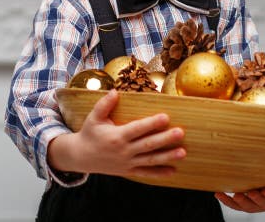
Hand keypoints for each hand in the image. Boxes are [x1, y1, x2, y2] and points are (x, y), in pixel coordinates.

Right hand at [49, 89, 185, 178]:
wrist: (81, 157)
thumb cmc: (90, 134)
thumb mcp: (94, 118)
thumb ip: (104, 105)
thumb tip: (114, 91)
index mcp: (116, 136)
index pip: (137, 129)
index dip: (151, 123)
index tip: (165, 117)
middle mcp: (123, 151)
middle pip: (147, 145)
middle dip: (165, 139)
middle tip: (180, 133)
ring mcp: (127, 162)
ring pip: (150, 160)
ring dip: (167, 157)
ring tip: (183, 152)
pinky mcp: (128, 170)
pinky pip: (145, 173)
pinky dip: (159, 173)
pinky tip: (173, 170)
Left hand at [214, 169, 264, 212]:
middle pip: (262, 204)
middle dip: (255, 199)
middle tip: (249, 193)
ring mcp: (256, 204)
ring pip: (248, 206)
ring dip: (240, 202)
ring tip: (235, 195)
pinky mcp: (245, 203)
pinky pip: (235, 204)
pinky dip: (226, 201)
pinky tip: (219, 194)